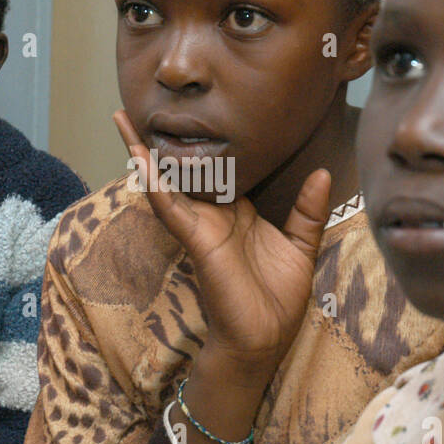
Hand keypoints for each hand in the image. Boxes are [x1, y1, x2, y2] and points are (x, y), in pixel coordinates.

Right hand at [114, 110, 330, 376]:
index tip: (199, 110)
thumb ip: (308, 210)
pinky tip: (140, 160)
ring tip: (122, 119)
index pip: (219, 169)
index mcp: (238, 212)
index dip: (207, 141)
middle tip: (141, 103)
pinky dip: (155, 183)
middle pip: (184, 168)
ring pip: (166, 182)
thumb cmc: (278, 300)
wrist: (264, 340)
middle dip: (162, 139)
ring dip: (143, 152)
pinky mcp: (196, 241)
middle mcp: (214, 215)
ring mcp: (201, 226)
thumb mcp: (301, 247)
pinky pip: (171, 207)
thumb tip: (321, 172)